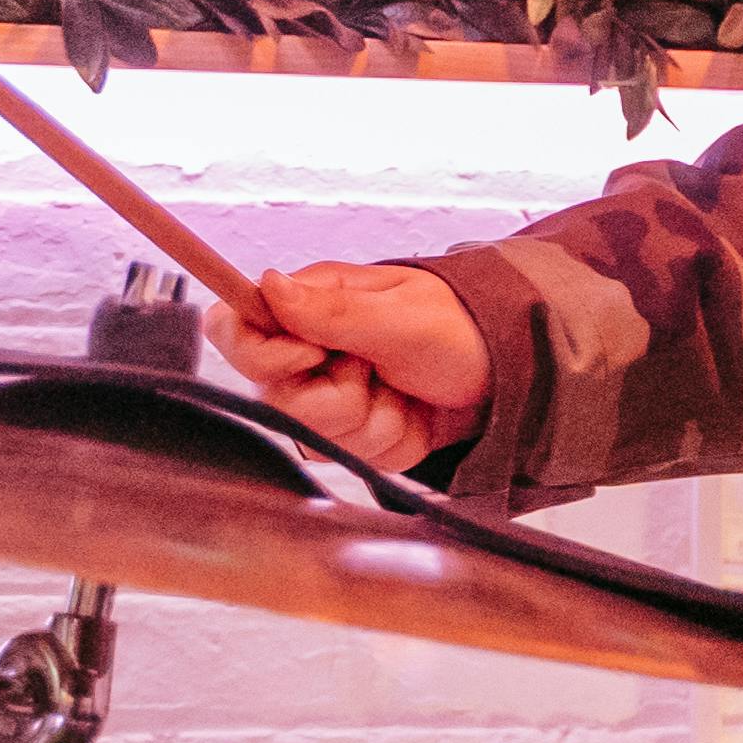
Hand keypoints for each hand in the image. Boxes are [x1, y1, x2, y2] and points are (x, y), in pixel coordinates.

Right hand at [215, 259, 489, 475]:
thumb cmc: (462, 328)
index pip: (232, 329)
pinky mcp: (352, 436)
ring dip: (374, 420)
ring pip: (315, 437)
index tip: (311, 355)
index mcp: (309, 307)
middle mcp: (306, 354)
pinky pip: (353, 457)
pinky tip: (413, 416)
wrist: (511, 375)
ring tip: (405, 390)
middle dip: (340, 396)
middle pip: (275, 399)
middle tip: (379, 368)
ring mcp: (327, 398)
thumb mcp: (403, 315)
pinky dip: (392, 442)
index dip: (261, 354)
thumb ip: (333, 312)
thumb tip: (268, 286)